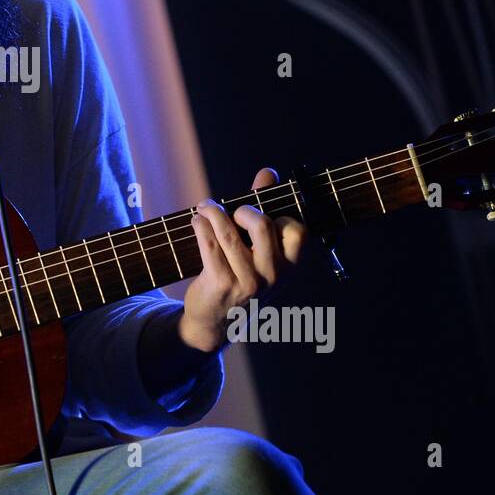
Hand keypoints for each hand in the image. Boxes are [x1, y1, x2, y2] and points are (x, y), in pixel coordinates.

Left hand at [179, 167, 306, 353]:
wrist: (216, 322)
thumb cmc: (241, 276)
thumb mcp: (259, 250)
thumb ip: (265, 208)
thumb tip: (268, 172)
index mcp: (288, 267)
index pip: (297, 232)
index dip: (279, 216)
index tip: (259, 212)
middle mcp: (272, 276)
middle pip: (262, 225)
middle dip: (242, 210)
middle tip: (231, 212)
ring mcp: (247, 282)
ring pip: (229, 234)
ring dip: (212, 212)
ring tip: (205, 207)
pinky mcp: (221, 284)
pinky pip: (209, 245)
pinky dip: (201, 225)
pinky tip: (197, 220)